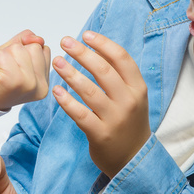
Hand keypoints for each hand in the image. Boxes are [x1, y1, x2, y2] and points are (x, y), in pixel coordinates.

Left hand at [0, 30, 50, 110]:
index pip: (42, 48)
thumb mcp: (12, 53)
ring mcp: (29, 85)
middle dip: (14, 53)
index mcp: (44, 80)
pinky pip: (3, 54)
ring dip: (2, 55)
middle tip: (4, 70)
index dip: (23, 52)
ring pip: (19, 49)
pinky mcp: (13, 81)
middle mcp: (41, 86)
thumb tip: (38, 39)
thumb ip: (27, 41)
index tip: (14, 69)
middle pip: (34, 47)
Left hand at [52, 31, 150, 178]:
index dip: (103, 44)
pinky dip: (66, 101)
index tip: (85, 35)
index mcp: (138, 88)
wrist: (133, 158)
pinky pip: (79, 114)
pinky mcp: (100, 134)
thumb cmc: (129, 120)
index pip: (121, 58)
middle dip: (82, 53)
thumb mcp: (132, 95)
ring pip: (89, 90)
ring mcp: (115, 118)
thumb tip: (96, 47)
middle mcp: (129, 101)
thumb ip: (118, 74)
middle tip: (65, 42)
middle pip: (103, 70)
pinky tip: (56, 90)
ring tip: (56, 61)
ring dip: (70, 73)